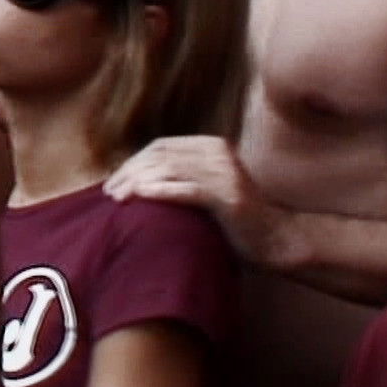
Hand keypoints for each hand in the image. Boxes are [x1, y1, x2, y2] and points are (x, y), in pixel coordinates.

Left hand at [105, 136, 284, 264]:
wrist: (277, 240)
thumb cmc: (234, 219)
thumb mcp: (206, 188)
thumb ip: (180, 176)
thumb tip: (133, 179)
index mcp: (211, 146)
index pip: (160, 147)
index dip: (133, 162)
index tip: (113, 181)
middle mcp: (218, 153)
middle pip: (160, 156)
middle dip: (129, 172)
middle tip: (109, 192)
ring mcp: (226, 173)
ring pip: (169, 169)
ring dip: (137, 182)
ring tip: (117, 198)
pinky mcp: (230, 196)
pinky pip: (187, 189)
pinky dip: (160, 190)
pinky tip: (140, 197)